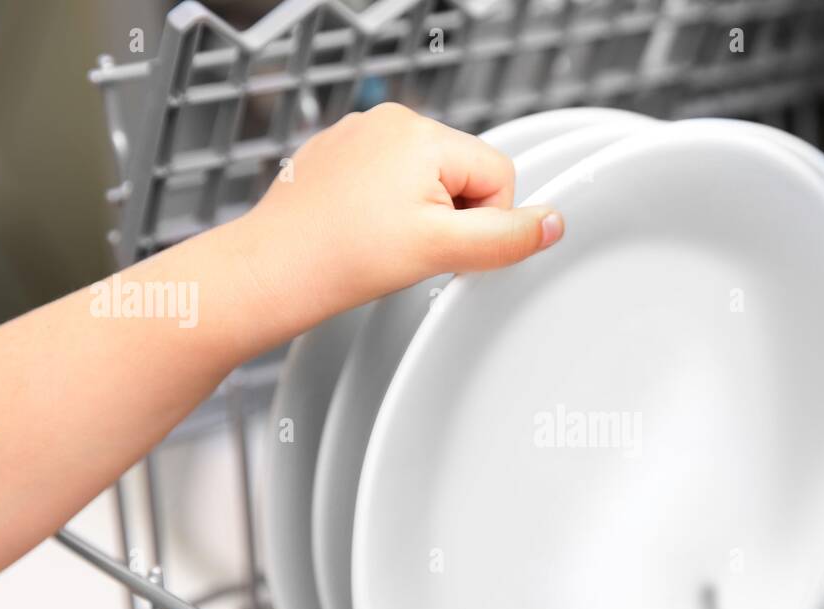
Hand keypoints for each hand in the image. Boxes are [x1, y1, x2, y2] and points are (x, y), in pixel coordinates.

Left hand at [239, 102, 563, 329]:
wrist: (270, 272)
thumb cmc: (342, 260)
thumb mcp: (441, 251)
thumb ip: (506, 237)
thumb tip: (553, 222)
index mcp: (421, 133)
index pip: (499, 174)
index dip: (485, 222)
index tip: (445, 247)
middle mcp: (390, 120)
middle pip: (465, 174)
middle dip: (450, 216)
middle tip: (411, 248)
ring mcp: (359, 134)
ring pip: (428, 180)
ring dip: (419, 215)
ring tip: (381, 243)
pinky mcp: (337, 155)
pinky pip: (389, 181)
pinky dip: (385, 210)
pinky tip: (361, 233)